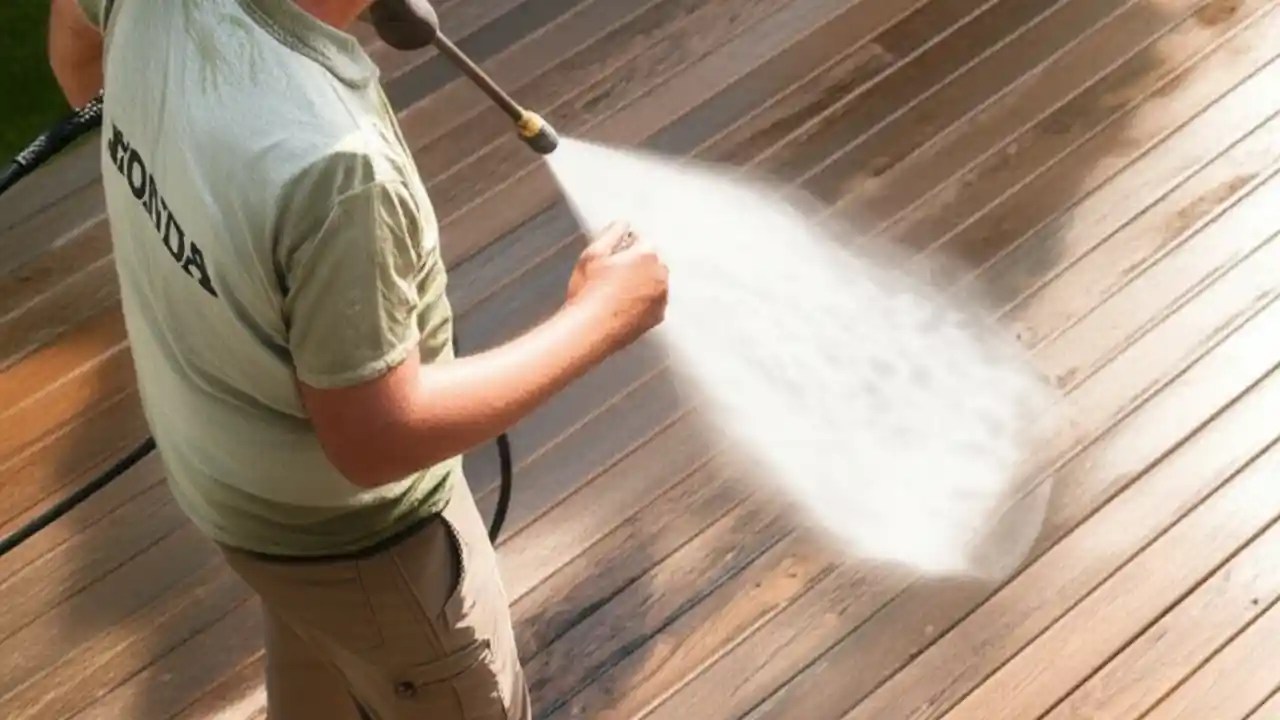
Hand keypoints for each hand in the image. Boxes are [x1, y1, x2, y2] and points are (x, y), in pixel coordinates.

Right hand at [566, 221, 668, 347]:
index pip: (641, 240)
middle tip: (611, 277)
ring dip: (640, 284)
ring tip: (614, 294)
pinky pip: (653, 303)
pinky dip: (642, 303)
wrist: (589, 331)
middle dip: (635, 265)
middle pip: (651, 262)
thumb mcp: (593, 254)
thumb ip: (612, 232)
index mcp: (646, 254)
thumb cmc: (588, 292)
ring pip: (653, 283)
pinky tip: (621, 307)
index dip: (623, 248)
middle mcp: (660, 275)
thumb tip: (623, 223)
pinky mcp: (657, 317)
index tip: (611, 258)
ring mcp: (661, 298)